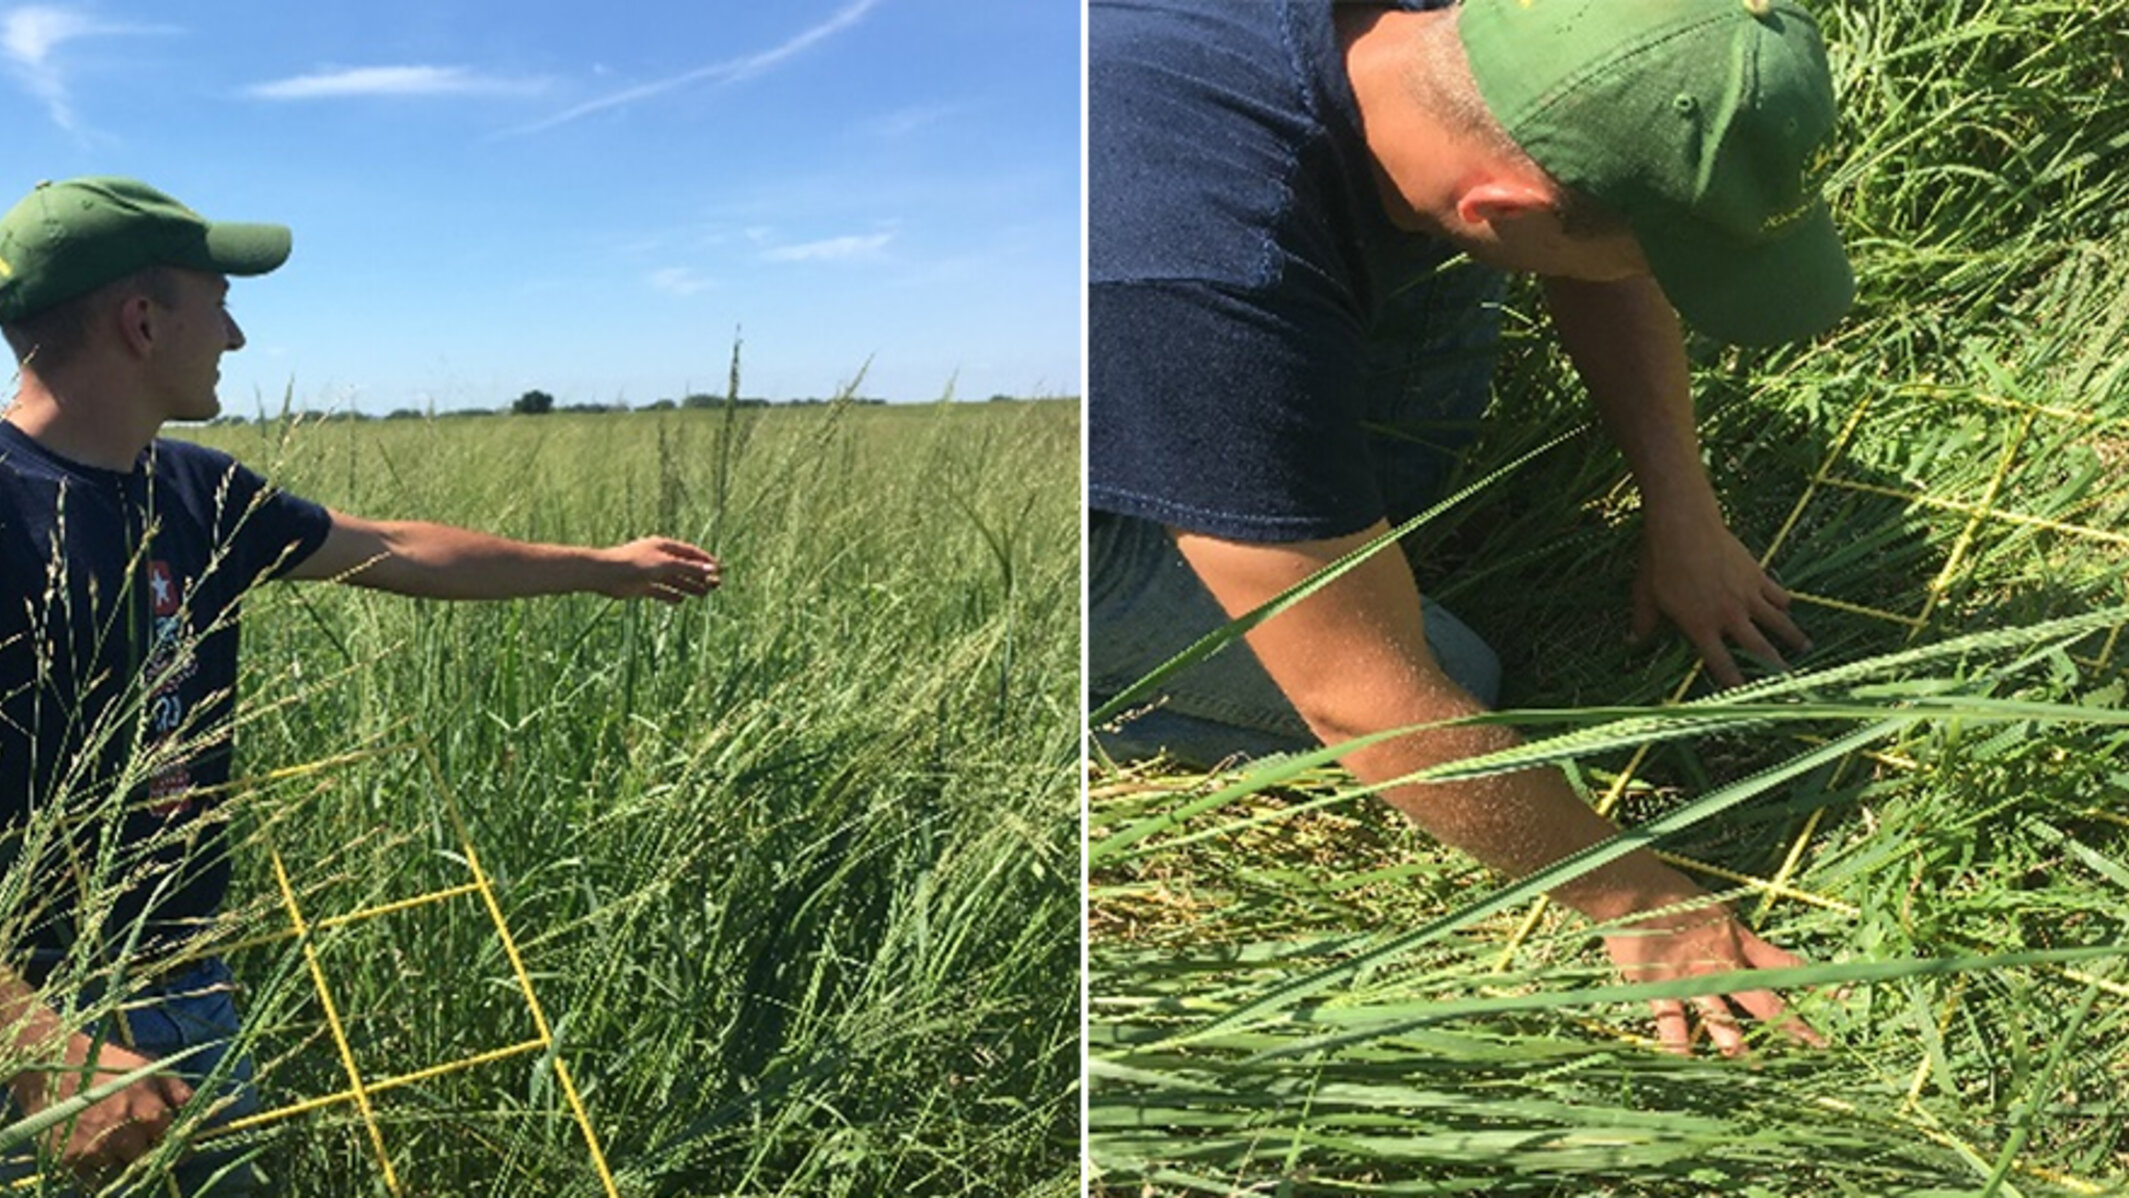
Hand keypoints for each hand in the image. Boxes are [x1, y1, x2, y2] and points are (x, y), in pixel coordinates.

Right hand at [11, 1033, 193, 1181]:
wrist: (55, 1063)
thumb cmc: (109, 1062)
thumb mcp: (151, 1066)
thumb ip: (178, 1091)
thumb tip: (197, 1110)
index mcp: (149, 1113)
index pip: (174, 1145)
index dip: (179, 1149)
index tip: (179, 1150)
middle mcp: (124, 1136)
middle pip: (146, 1162)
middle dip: (148, 1156)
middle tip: (143, 1146)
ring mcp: (95, 1150)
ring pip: (118, 1170)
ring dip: (120, 1160)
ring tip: (115, 1142)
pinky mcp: (69, 1159)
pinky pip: (89, 1174)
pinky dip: (94, 1165)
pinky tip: (93, 1146)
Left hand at [596, 538, 722, 602]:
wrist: (604, 574)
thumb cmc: (634, 564)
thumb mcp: (665, 565)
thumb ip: (688, 568)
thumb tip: (712, 570)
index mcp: (663, 547)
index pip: (690, 553)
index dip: (705, 561)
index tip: (719, 569)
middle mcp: (658, 558)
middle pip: (683, 566)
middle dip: (699, 575)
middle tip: (715, 586)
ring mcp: (649, 572)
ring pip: (673, 580)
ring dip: (688, 586)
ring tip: (703, 595)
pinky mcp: (641, 585)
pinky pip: (660, 591)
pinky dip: (670, 595)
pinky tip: (681, 602)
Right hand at [1602, 900, 1825, 1056]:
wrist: (1633, 890)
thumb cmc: (1672, 892)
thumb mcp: (1716, 908)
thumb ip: (1735, 933)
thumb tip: (1751, 945)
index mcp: (1737, 941)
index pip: (1784, 963)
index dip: (1812, 981)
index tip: (1841, 997)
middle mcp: (1721, 964)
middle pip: (1764, 1000)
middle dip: (1791, 1024)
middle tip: (1815, 1045)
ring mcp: (1692, 978)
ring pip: (1721, 1017)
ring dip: (1737, 1042)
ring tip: (1751, 1062)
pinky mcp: (1661, 986)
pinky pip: (1671, 1020)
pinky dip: (1677, 1042)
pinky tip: (1684, 1059)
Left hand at [1632, 512, 1808, 688]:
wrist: (1684, 526)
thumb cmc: (1660, 562)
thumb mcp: (1645, 595)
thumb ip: (1643, 622)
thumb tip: (1632, 641)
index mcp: (1701, 626)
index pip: (1720, 663)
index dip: (1732, 681)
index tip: (1744, 692)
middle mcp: (1729, 615)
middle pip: (1758, 647)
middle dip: (1774, 666)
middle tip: (1789, 680)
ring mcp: (1747, 595)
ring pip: (1777, 622)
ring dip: (1792, 636)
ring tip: (1805, 649)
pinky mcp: (1757, 574)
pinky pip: (1777, 593)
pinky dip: (1784, 602)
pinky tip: (1789, 607)